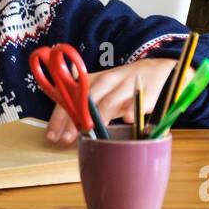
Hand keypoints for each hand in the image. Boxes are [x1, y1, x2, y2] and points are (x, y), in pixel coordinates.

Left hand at [45, 57, 190, 145]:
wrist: (157, 70)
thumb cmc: (122, 86)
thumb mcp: (101, 90)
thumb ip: (84, 106)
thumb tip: (64, 130)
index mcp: (92, 81)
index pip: (69, 98)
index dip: (59, 117)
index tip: (52, 136)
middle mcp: (106, 81)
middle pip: (86, 100)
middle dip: (75, 120)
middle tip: (67, 139)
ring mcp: (125, 86)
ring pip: (109, 101)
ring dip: (98, 118)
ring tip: (89, 133)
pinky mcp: (145, 92)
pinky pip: (136, 102)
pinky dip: (130, 111)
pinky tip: (126, 120)